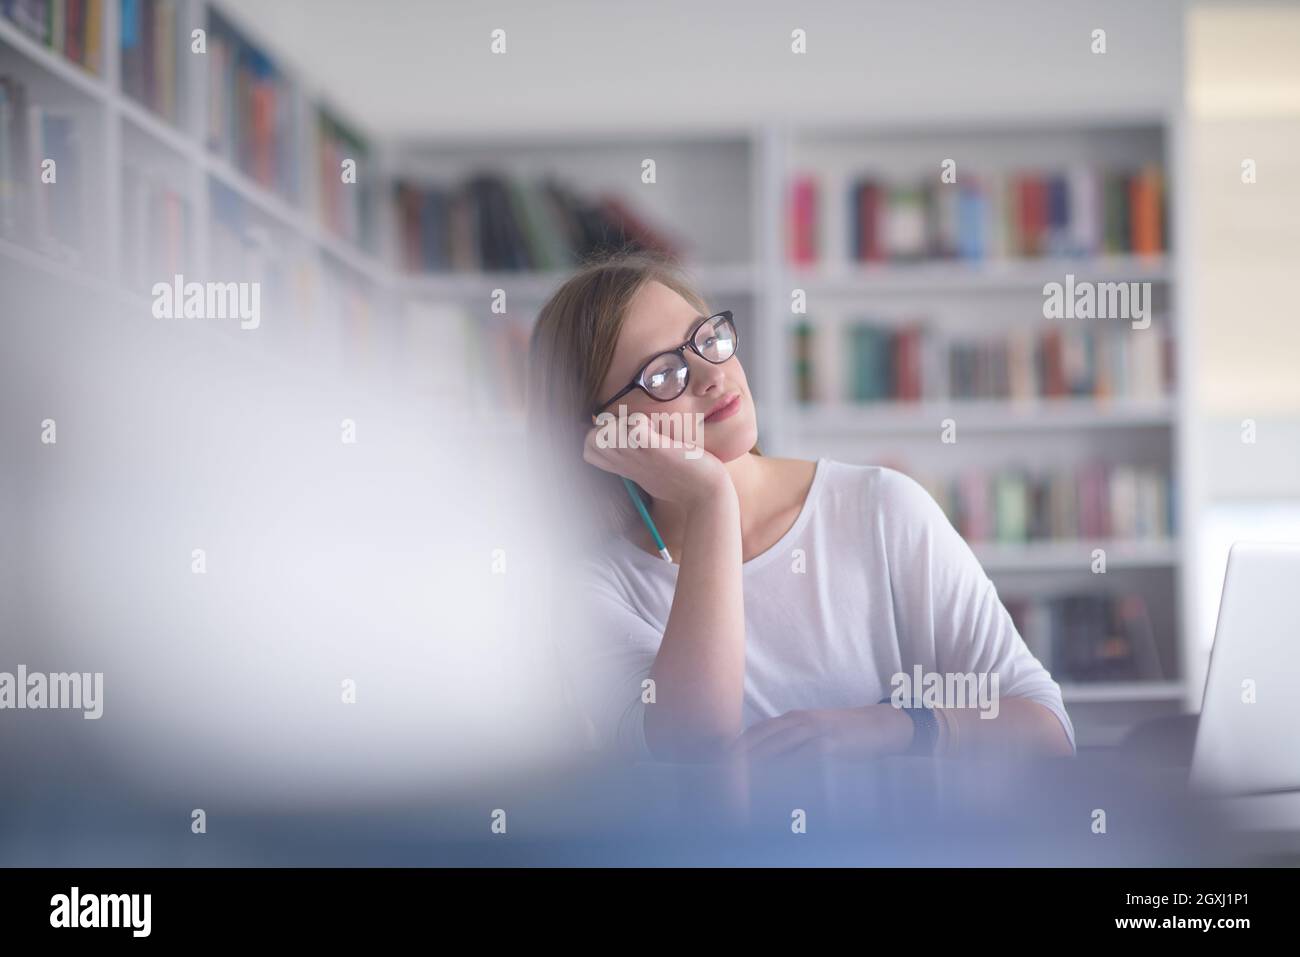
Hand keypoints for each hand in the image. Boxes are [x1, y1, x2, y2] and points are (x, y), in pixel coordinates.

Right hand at [583, 416, 731, 511]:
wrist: (707, 493)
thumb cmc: (683, 480)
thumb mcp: (652, 470)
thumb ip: (638, 457)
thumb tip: (632, 438)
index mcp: (625, 465)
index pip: (589, 449)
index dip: (597, 436)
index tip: (621, 434)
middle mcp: (628, 461)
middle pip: (591, 439)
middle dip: (605, 427)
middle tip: (632, 429)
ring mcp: (641, 456)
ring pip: (606, 433)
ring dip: (621, 424)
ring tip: (644, 428)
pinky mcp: (658, 450)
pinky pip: (636, 429)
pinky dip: (640, 423)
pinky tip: (654, 428)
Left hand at [727, 705, 913, 763]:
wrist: (876, 727)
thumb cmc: (842, 735)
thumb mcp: (813, 732)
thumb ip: (791, 741)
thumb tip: (768, 761)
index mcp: (794, 718)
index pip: (760, 729)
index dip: (740, 742)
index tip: (723, 757)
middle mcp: (801, 721)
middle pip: (765, 735)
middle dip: (743, 752)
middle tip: (725, 768)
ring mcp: (816, 731)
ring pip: (782, 744)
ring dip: (761, 760)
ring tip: (744, 775)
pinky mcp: (832, 744)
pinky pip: (806, 755)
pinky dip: (791, 765)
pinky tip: (779, 777)